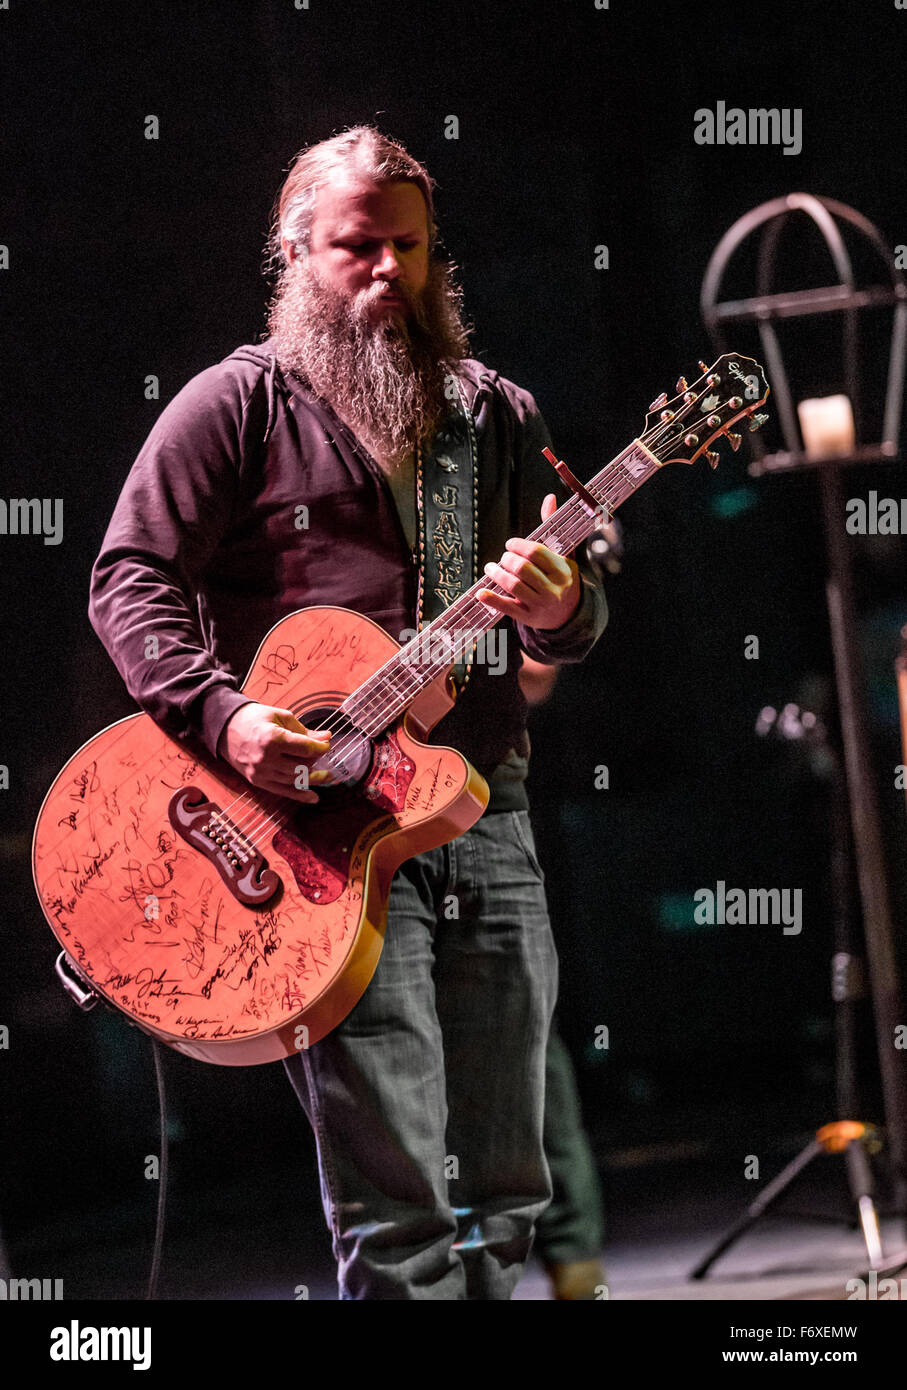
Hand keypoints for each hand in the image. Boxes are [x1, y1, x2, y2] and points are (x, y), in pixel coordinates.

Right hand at [217, 702, 332, 802]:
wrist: (225, 727)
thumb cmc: (254, 718)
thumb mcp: (280, 716)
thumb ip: (304, 729)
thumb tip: (326, 737)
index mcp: (273, 739)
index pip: (306, 749)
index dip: (321, 748)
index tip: (327, 745)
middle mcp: (266, 758)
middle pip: (302, 766)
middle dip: (316, 761)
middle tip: (321, 755)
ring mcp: (261, 772)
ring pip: (295, 780)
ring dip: (313, 778)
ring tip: (326, 775)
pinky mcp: (257, 781)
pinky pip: (283, 792)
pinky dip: (300, 796)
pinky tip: (314, 798)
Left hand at [477, 494, 581, 629]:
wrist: (569, 613)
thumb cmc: (562, 577)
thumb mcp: (563, 554)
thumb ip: (552, 527)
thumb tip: (549, 497)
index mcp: (562, 570)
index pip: (536, 552)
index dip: (518, 545)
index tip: (510, 544)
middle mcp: (553, 589)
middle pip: (522, 568)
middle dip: (507, 559)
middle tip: (503, 558)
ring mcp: (541, 605)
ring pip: (513, 585)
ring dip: (496, 574)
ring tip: (491, 568)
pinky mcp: (528, 617)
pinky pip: (507, 608)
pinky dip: (492, 600)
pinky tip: (480, 593)